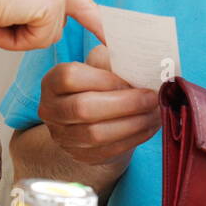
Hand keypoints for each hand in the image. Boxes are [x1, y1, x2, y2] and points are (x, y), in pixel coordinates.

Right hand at [0, 0, 105, 51]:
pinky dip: (17, 40)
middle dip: (49, 34)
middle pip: (64, 18)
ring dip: (18, 37)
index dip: (92, 18)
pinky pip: (41, 40)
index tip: (110, 35)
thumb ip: (16, 7)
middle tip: (28, 29)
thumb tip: (11, 26)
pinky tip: (0, 20)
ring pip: (47, 34)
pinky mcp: (54, 0)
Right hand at [38, 44, 159, 167]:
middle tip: (151, 97)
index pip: (71, 77)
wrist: (92, 120)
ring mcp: (63, 137)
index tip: (130, 79)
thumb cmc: (100, 85)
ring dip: (133, 123)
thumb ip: (112, 55)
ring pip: (96, 134)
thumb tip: (135, 49)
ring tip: (155, 112)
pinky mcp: (81, 156)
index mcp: (52, 82)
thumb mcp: (100, 64)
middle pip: (83, 109)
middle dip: (124, 103)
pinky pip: (108, 150)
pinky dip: (133, 138)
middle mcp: (50, 110)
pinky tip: (149, 126)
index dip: (104, 78)